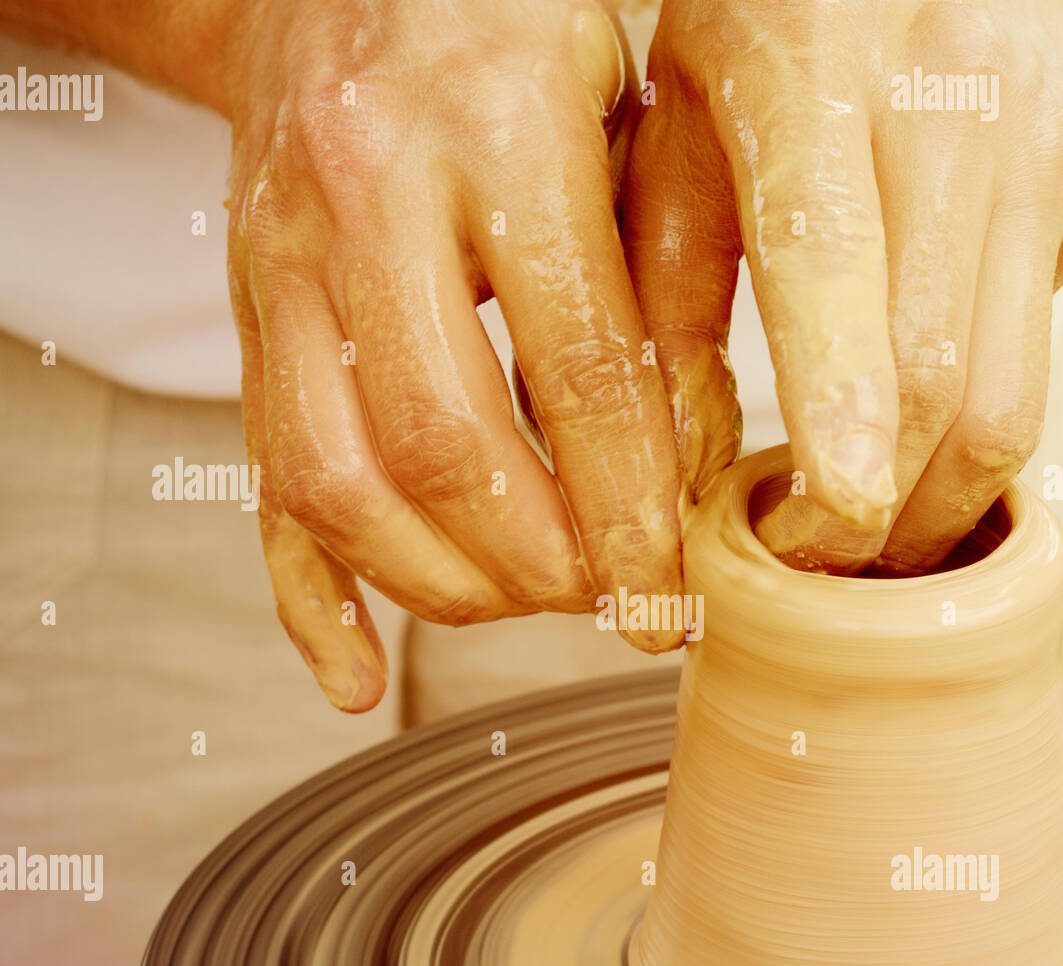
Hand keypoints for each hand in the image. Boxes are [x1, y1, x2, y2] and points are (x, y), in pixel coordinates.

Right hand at [222, 0, 683, 709]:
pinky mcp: (246, 316)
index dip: (632, 510)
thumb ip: (668, 273)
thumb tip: (686, 462)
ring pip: (337, 484)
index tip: (670, 598)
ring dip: (440, 587)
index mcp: (497, 132)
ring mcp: (282, 263)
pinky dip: (307, 596)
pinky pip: (261, 477)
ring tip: (524, 605)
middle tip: (603, 602)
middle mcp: (365, 197)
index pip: (581, 372)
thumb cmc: (513, 34)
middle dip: (538, 564)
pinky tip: (355, 674)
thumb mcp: (628, 108)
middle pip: (443, 448)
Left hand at [624, 0, 1062, 572]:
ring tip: (871, 536)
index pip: (836, 266)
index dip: (842, 411)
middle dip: (879, 512)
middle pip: (939, 378)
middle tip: (816, 565)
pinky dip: (974, 424)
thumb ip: (665, 296)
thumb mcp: (677, 131)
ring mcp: (1043, 147)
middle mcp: (954, 105)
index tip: (831, 519)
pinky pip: (1034, 352)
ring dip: (940, 503)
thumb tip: (682, 466)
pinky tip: (916, 424)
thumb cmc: (762, 28)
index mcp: (813, 77)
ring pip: (1012, 397)